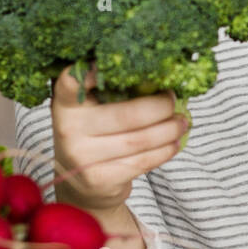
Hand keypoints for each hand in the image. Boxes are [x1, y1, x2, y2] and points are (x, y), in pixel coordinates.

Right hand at [50, 66, 187, 212]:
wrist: (79, 184)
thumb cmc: (93, 135)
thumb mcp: (91, 110)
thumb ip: (110, 91)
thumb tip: (161, 73)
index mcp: (65, 103)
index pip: (70, 83)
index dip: (90, 72)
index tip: (113, 64)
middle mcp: (69, 129)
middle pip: (126, 115)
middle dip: (160, 107)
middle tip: (173, 99)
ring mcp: (82, 157)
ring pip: (139, 140)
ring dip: (168, 130)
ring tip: (181, 122)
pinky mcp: (99, 179)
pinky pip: (141, 161)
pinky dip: (164, 151)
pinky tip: (173, 142)